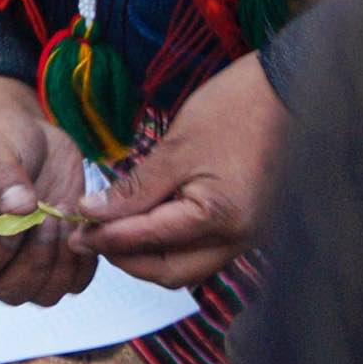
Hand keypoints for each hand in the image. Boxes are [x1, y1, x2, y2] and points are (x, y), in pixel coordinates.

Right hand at [0, 77, 97, 305]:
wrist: (27, 136)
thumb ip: (2, 177)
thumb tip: (20, 209)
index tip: (20, 215)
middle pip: (9, 291)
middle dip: (36, 257)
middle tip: (48, 214)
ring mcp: (19, 265)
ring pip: (44, 294)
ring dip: (62, 260)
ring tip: (63, 215)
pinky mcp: (52, 261)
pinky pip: (74, 283)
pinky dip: (84, 260)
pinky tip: (80, 224)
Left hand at [71, 54, 285, 286]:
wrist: (288, 91)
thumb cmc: (236, 110)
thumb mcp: (177, 148)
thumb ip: (134, 189)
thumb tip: (92, 213)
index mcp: (221, 218)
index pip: (149, 242)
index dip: (107, 239)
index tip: (74, 231)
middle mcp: (239, 238)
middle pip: (169, 272)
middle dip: (126, 259)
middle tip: (89, 237)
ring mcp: (247, 236)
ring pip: (186, 265)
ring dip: (146, 254)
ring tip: (111, 229)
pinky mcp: (247, 226)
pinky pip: (202, 249)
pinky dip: (169, 243)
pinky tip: (144, 222)